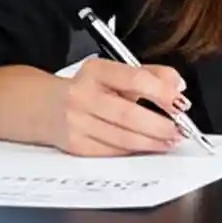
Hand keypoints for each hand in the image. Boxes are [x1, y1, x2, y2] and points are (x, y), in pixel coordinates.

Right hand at [45, 57, 191, 156]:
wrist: (42, 105)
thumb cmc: (84, 88)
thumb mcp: (113, 71)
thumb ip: (149, 74)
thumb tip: (176, 85)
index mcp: (96, 71)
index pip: (134, 79)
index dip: (162, 92)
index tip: (179, 101)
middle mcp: (83, 95)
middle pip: (129, 114)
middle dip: (160, 125)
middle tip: (179, 129)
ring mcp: (77, 122)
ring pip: (122, 138)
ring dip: (152, 142)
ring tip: (168, 140)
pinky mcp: (76, 145)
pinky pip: (112, 151)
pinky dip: (133, 151)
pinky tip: (146, 147)